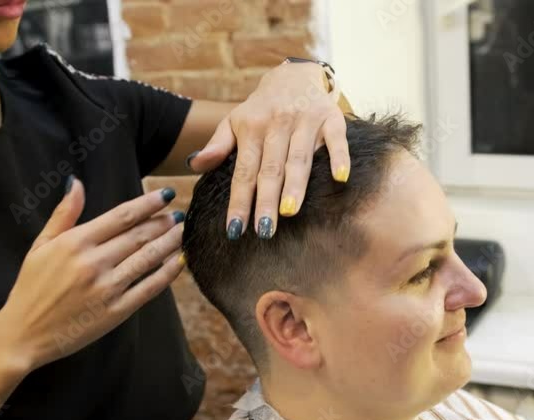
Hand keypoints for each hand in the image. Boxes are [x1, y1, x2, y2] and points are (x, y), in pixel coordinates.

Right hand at [0, 177, 184, 372]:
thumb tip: (76, 183)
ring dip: (170, 242)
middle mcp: (94, 263)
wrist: (23, 334)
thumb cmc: (30, 288)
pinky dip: (168, 273)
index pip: (121, 216)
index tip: (165, 195)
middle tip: (179, 214)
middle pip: (139, 235)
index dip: (147, 204)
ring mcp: (107, 288)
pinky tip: (180, 261)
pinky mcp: (116, 312)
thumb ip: (63, 214)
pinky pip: (149, 288)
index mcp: (75, 243)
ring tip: (183, 231)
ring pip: (148, 258)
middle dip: (163, 222)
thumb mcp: (40, 246)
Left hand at [187, 62, 350, 238]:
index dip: (240, 201)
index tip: (235, 229)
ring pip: (299, 158)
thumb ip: (218, 144)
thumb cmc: (262, 109)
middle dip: (266, 200)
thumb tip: (194, 164)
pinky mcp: (332, 117)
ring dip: (295, 186)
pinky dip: (339, 157)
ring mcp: (305, 120)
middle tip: (264, 230)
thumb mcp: (235, 121)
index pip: (244, 171)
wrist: (295, 75)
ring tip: (289, 212)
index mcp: (252, 127)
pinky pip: (336, 139)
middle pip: (271, 169)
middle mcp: (278, 123)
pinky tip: (340, 178)